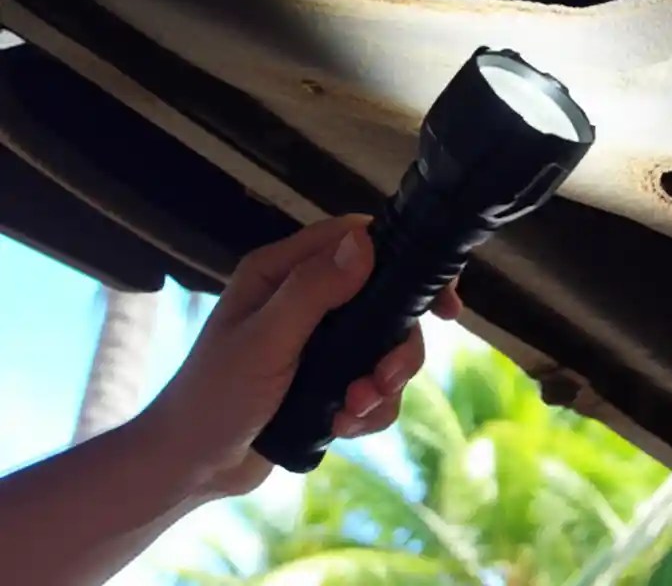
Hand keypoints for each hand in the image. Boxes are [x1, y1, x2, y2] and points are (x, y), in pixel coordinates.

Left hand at [138, 215, 462, 495]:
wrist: (192, 467)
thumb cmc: (214, 398)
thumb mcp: (265, 341)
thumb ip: (313, 291)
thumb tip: (366, 243)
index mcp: (282, 272)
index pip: (357, 240)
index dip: (405, 261)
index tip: (441, 302)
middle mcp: (305, 300)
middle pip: (386, 301)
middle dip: (396, 347)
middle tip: (384, 379)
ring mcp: (319, 342)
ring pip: (385, 348)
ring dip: (381, 385)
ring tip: (351, 413)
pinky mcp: (327, 380)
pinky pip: (373, 385)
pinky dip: (369, 410)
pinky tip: (342, 429)